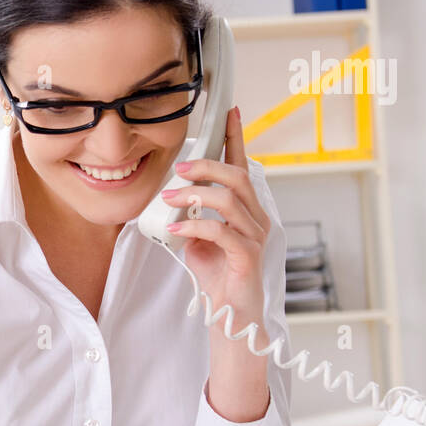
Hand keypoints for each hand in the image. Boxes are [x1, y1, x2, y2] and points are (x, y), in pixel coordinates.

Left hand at [160, 106, 271, 330]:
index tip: (229, 112)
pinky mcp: (248, 256)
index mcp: (245, 210)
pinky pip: (221, 231)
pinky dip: (194, 226)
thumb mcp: (197, 239)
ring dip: (195, 195)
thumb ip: (191, 215)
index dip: (236, 138)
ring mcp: (255, 237)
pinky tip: (175, 229)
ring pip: (230, 200)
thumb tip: (171, 199)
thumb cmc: (217, 275)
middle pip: (237, 177)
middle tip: (178, 169)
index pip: (242, 166)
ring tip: (169, 200)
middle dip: (206, 166)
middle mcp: (256, 218)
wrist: (230, 314)